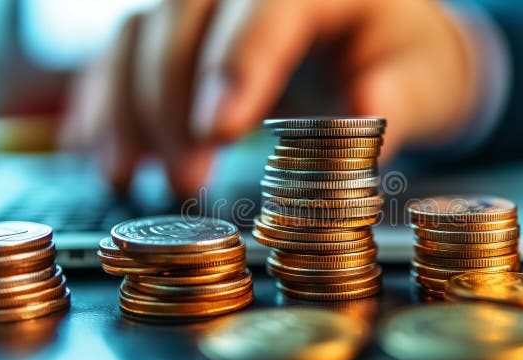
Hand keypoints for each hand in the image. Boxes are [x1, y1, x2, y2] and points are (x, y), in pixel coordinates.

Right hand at [61, 0, 479, 197]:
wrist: (387, 46)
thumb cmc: (407, 62)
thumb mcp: (423, 80)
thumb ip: (400, 95)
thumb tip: (367, 109)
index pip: (268, 5)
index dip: (236, 62)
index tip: (217, 131)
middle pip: (184, 14)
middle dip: (170, 98)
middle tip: (184, 178)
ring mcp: (209, 7)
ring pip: (139, 32)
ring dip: (124, 107)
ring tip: (127, 175)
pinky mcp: (182, 35)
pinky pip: (122, 54)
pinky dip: (103, 103)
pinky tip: (99, 152)